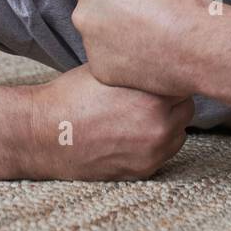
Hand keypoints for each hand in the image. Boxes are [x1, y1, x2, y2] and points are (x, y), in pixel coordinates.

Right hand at [28, 63, 194, 180]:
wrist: (44, 134)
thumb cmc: (73, 95)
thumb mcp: (111, 69)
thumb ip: (143, 69)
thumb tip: (166, 59)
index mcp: (154, 97)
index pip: (184, 82)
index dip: (171, 77)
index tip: (160, 75)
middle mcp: (159, 127)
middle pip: (186, 108)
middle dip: (172, 100)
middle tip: (149, 94)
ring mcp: (153, 153)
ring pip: (179, 132)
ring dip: (168, 123)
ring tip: (139, 114)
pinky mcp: (143, 171)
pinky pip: (164, 153)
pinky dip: (155, 142)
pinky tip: (132, 132)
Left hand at [72, 0, 210, 94]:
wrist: (197, 45)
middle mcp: (82, 14)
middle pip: (95, 9)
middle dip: (114, 11)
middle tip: (144, 14)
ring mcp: (89, 46)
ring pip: (101, 37)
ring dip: (118, 36)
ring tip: (148, 36)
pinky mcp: (100, 72)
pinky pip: (110, 62)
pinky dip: (124, 60)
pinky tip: (147, 55)